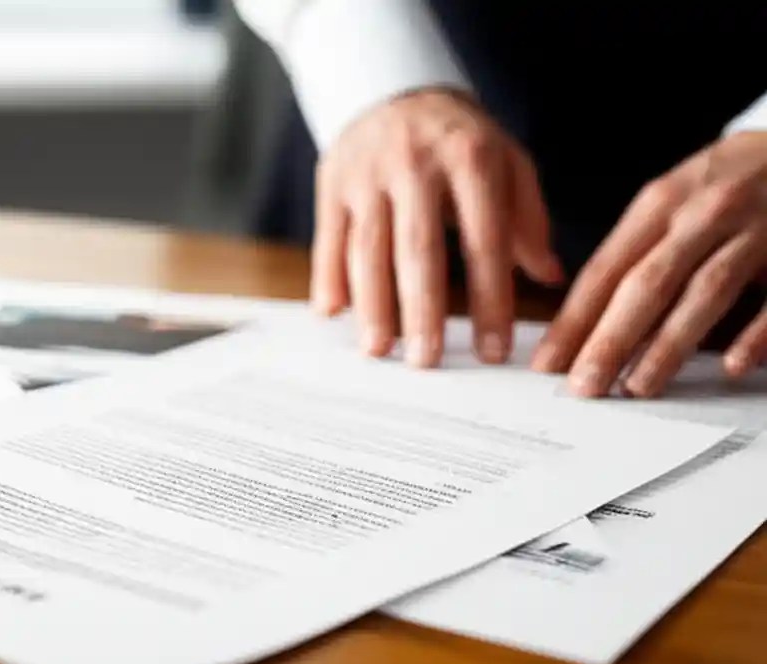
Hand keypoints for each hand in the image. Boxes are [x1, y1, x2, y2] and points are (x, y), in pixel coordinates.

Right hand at [312, 89, 563, 366]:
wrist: (393, 85)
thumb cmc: (459, 138)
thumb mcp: (507, 161)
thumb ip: (528, 219)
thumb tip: (550, 278)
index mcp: (470, 158)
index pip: (484, 239)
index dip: (489, 298)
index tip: (493, 349)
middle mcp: (415, 163)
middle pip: (417, 248)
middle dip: (421, 310)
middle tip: (427, 362)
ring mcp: (367, 173)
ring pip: (367, 248)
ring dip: (371, 305)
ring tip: (379, 351)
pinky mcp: (332, 183)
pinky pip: (329, 238)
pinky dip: (329, 279)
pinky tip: (334, 315)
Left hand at [532, 131, 766, 396]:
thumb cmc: (732, 179)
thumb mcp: (678, 198)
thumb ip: (640, 252)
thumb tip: (588, 322)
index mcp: (662, 201)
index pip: (606, 269)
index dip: (574, 320)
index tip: (548, 361)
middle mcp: (704, 212)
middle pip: (647, 282)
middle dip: (610, 338)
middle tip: (584, 385)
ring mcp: (756, 229)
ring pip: (705, 290)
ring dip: (669, 344)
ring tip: (638, 387)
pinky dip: (754, 332)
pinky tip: (730, 364)